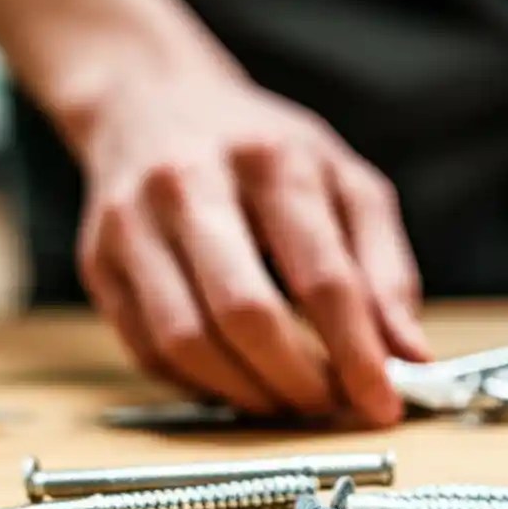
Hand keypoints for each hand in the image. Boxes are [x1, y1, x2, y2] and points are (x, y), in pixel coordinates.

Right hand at [76, 76, 428, 424]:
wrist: (152, 102)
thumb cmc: (266, 151)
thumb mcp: (347, 185)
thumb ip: (386, 271)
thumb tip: (410, 358)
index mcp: (271, 161)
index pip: (322, 277)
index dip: (357, 353)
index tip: (383, 403)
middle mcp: (190, 185)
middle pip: (245, 313)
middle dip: (299, 380)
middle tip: (332, 406)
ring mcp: (131, 225)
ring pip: (187, 341)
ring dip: (249, 393)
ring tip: (291, 400)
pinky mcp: (97, 263)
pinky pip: (149, 352)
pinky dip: (202, 385)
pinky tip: (240, 382)